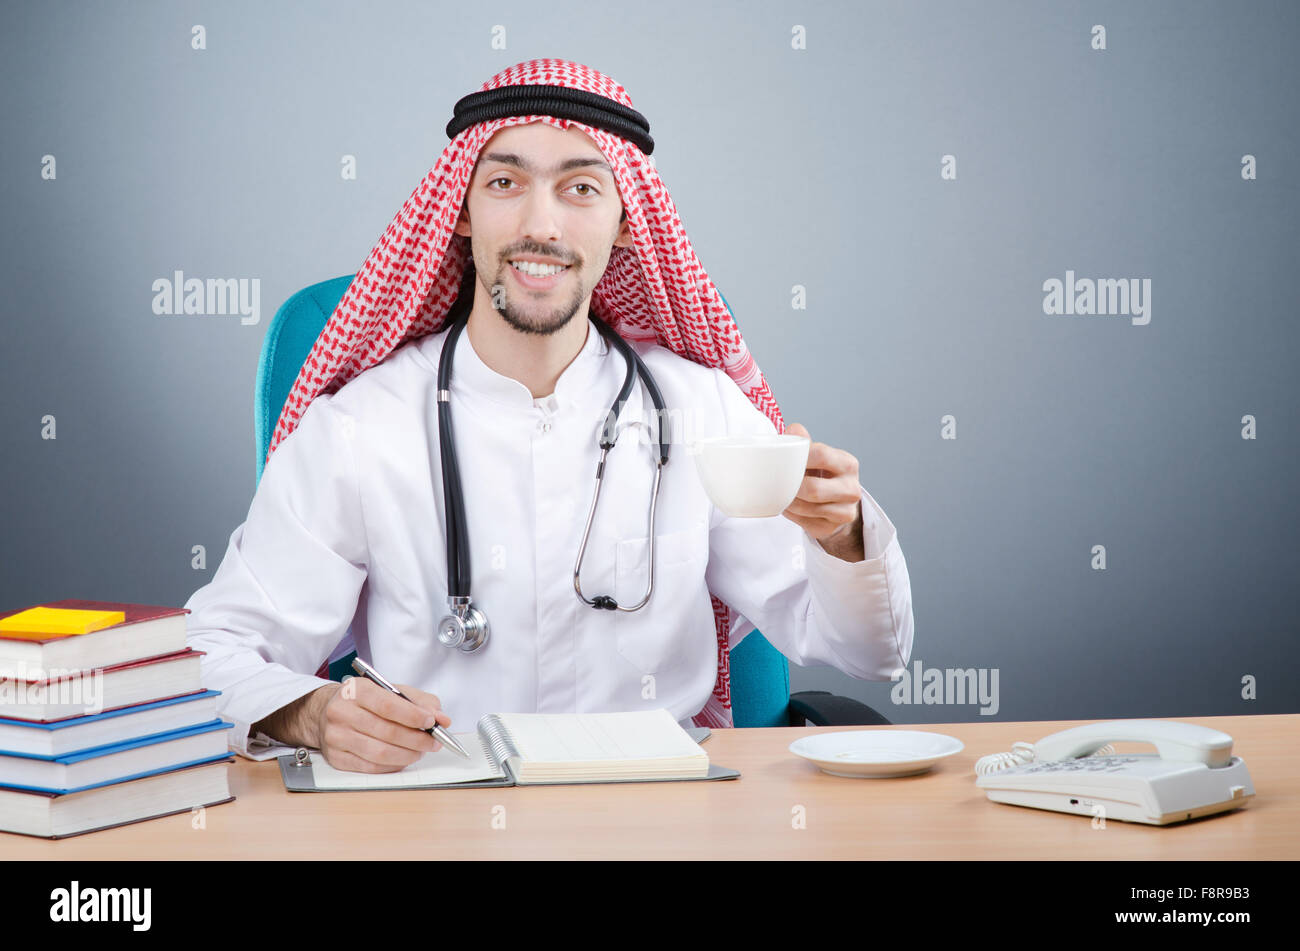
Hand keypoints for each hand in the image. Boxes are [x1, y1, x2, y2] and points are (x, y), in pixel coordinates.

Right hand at [312, 678, 451, 773]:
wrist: (326, 712)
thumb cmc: (364, 701)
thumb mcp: (391, 691)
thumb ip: (420, 702)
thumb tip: (442, 719)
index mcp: (355, 690)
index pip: (388, 705)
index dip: (413, 716)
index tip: (431, 722)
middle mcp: (341, 712)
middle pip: (386, 731)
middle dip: (416, 739)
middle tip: (433, 742)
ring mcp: (336, 737)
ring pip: (380, 752)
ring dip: (407, 754)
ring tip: (421, 751)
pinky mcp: (336, 757)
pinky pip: (370, 767)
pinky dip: (393, 765)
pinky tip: (403, 759)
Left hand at [781, 422, 864, 562]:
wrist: (837, 504)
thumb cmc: (821, 474)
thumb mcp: (817, 456)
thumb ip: (804, 443)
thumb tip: (793, 429)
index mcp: (848, 464)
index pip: (820, 455)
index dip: (798, 457)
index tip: (783, 459)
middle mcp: (852, 488)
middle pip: (813, 489)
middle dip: (791, 486)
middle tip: (778, 482)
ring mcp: (846, 511)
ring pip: (806, 507)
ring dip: (788, 501)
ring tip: (781, 493)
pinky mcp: (832, 528)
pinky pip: (804, 522)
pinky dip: (791, 514)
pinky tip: (790, 506)